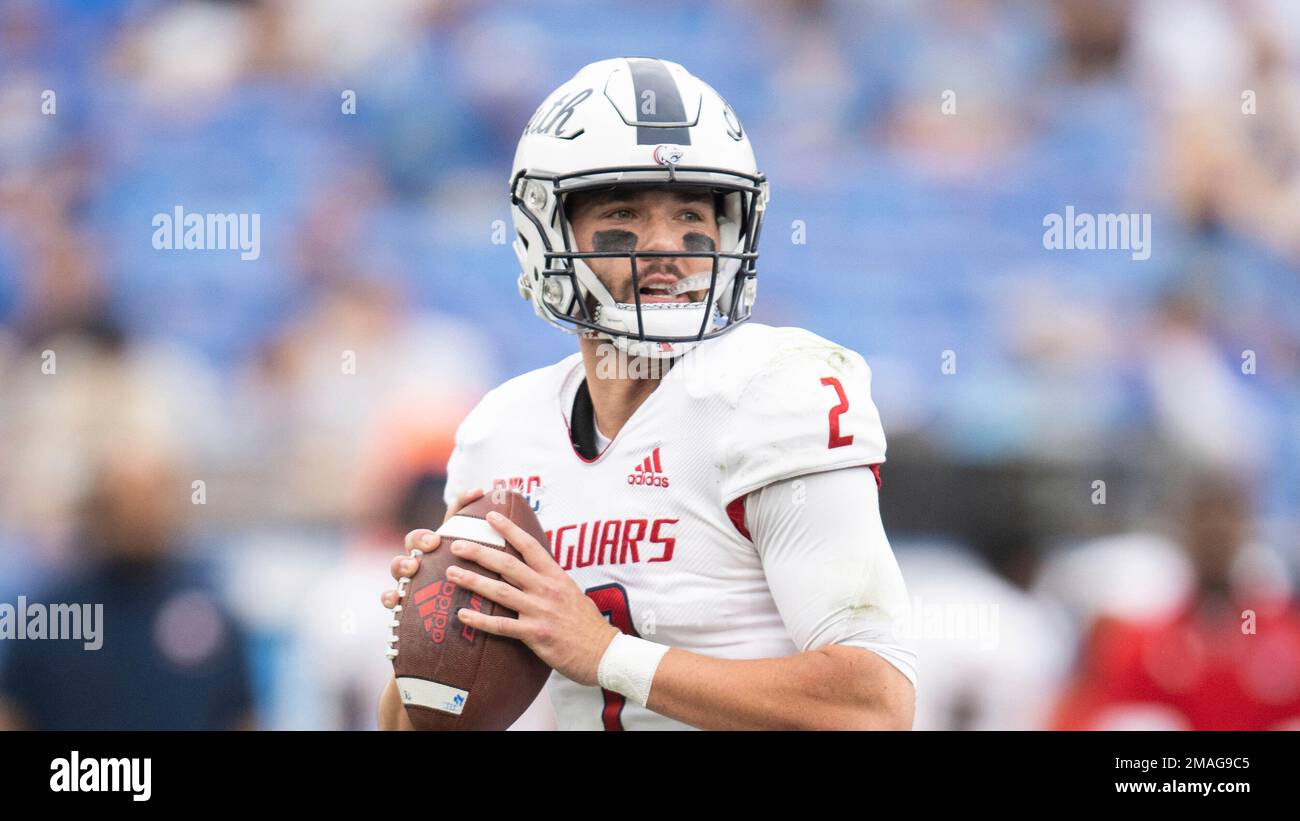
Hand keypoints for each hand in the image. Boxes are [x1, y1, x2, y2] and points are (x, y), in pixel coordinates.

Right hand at [379, 487, 485, 730]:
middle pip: (419, 540)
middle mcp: (428, 565)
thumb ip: (505, 572)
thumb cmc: (474, 623)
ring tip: (411, 567)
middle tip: (434, 541)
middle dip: (423, 536)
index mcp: (453, 555)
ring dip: (403, 564)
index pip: (456, 522)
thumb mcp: (491, 594)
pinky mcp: (401, 612)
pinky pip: (393, 602)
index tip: (478, 491)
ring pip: (400, 567)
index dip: (463, 504)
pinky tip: (392, 600)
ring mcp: (411, 587)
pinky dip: (392, 599)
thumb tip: (534, 548)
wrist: (447, 670)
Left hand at [444, 510, 618, 686]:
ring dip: (473, 581)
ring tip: (450, 573)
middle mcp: (547, 589)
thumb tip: (535, 572)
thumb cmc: (588, 626)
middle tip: (456, 544)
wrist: (604, 653)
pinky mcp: (535, 634)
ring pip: (500, 592)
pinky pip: (502, 626)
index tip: (490, 516)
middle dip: (479, 552)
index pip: (530, 545)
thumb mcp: (572, 594)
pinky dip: (480, 620)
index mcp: (556, 576)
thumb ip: (552, 582)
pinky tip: (462, 615)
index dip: (509, 529)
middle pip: (507, 565)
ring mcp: (540, 611)